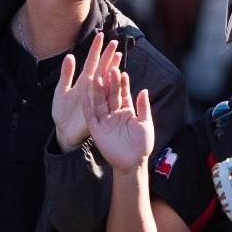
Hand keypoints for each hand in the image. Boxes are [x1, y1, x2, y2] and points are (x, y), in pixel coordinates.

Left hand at [54, 34, 119, 151]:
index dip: (95, 48)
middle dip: (108, 55)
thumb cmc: (63, 112)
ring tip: (118, 55)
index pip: (92, 61)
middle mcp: (93, 87)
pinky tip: (114, 78)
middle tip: (115, 41)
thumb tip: (70, 55)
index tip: (100, 35)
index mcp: (84, 81)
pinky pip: (104, 97)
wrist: (64, 131)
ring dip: (112, 69)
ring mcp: (97, 97)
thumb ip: (66, 73)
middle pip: (102, 68)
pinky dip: (109, 88)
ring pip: (106, 80)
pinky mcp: (98, 109)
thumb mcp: (61, 90)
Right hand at [83, 57, 154, 174]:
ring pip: (99, 103)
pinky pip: (90, 117)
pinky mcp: (96, 130)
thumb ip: (144, 107)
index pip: (123, 94)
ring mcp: (104, 121)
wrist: (133, 162)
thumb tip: (144, 89)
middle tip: (110, 69)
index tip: (122, 72)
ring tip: (97, 77)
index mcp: (126, 111)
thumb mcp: (146, 123)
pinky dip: (87, 107)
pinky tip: (85, 96)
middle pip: (111, 96)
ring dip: (98, 91)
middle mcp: (114, 113)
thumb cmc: (142, 144)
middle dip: (111, 84)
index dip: (123, 84)